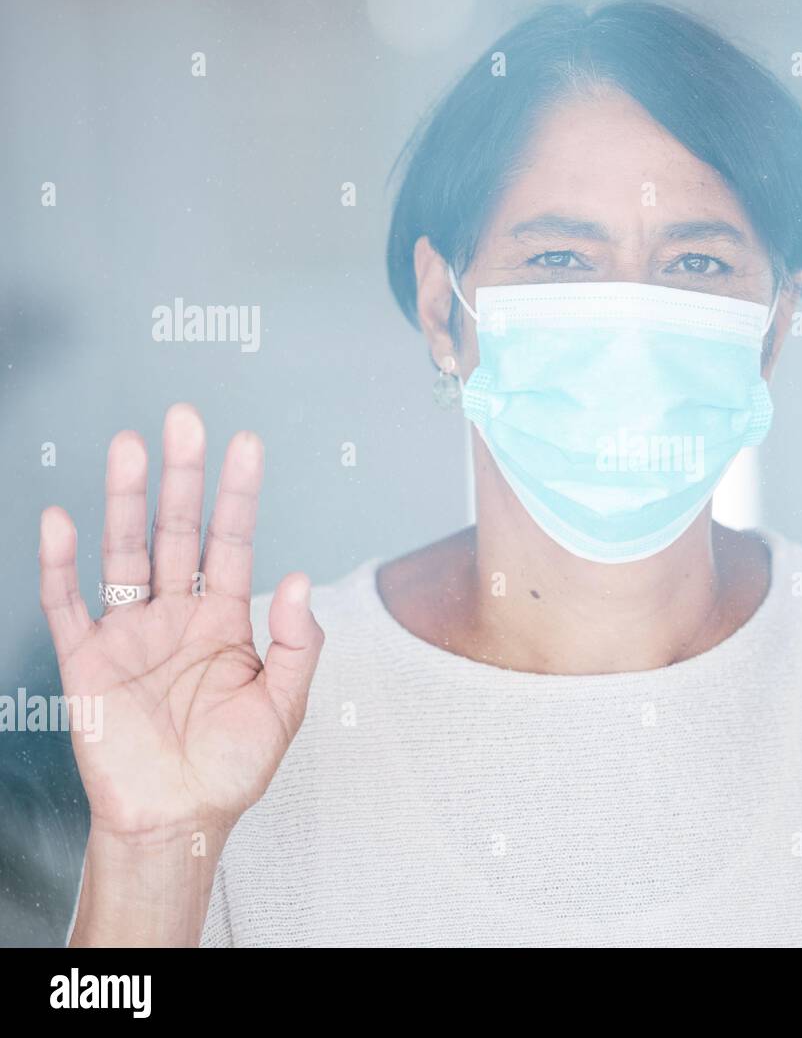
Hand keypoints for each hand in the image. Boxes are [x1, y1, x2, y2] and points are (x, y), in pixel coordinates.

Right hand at [39, 404, 323, 842]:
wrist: (179, 821)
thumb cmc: (232, 767)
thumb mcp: (285, 705)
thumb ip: (298, 643)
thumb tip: (297, 578)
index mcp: (227, 621)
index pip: (232, 542)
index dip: (239, 495)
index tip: (246, 445)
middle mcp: (177, 615)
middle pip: (177, 532)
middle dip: (182, 478)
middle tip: (186, 421)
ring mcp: (130, 633)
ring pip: (125, 552)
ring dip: (126, 500)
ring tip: (131, 446)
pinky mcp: (87, 661)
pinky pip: (69, 603)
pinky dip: (61, 563)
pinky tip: (63, 520)